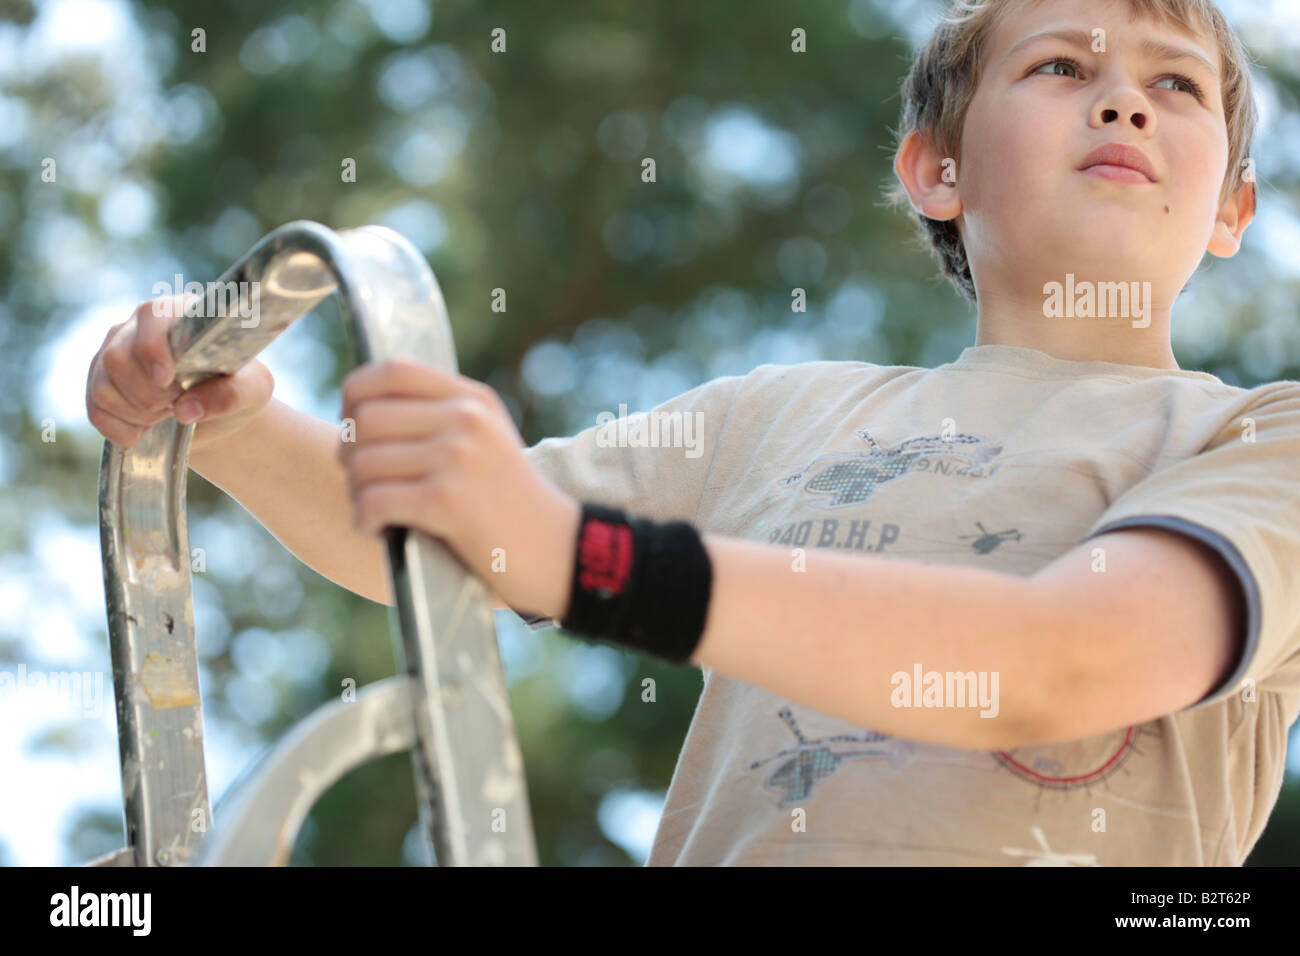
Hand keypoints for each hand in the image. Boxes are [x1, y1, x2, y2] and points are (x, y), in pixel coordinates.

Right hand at [86, 294, 274, 449]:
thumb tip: (187, 409)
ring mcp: (113, 351)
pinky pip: (96, 410)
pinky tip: (147, 428)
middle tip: (178, 403)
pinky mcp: (99, 381)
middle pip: (118, 357)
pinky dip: (123, 429)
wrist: (217, 414)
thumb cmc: (236, 387)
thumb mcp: (254, 389)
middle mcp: (139, 326)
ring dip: (139, 412)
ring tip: (167, 412)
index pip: (151, 315)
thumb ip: (231, 394)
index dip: (152, 348)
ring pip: (104, 386)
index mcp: (179, 312)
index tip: (167, 379)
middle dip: (150, 394)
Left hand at [338, 358, 579, 619]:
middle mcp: (465, 420)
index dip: (354, 397)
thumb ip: (438, 417)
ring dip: (357, 494)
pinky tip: (382, 531)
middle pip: (365, 420)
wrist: (558, 552)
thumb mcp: (485, 442)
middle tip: (365, 484)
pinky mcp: (448, 502)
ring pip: (363, 464)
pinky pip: (373, 502)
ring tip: (377, 512)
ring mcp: (458, 458)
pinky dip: (366, 521)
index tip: (354, 428)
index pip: (390, 371)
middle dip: (349, 456)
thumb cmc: (509, 504)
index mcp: (472, 399)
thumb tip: (360, 413)